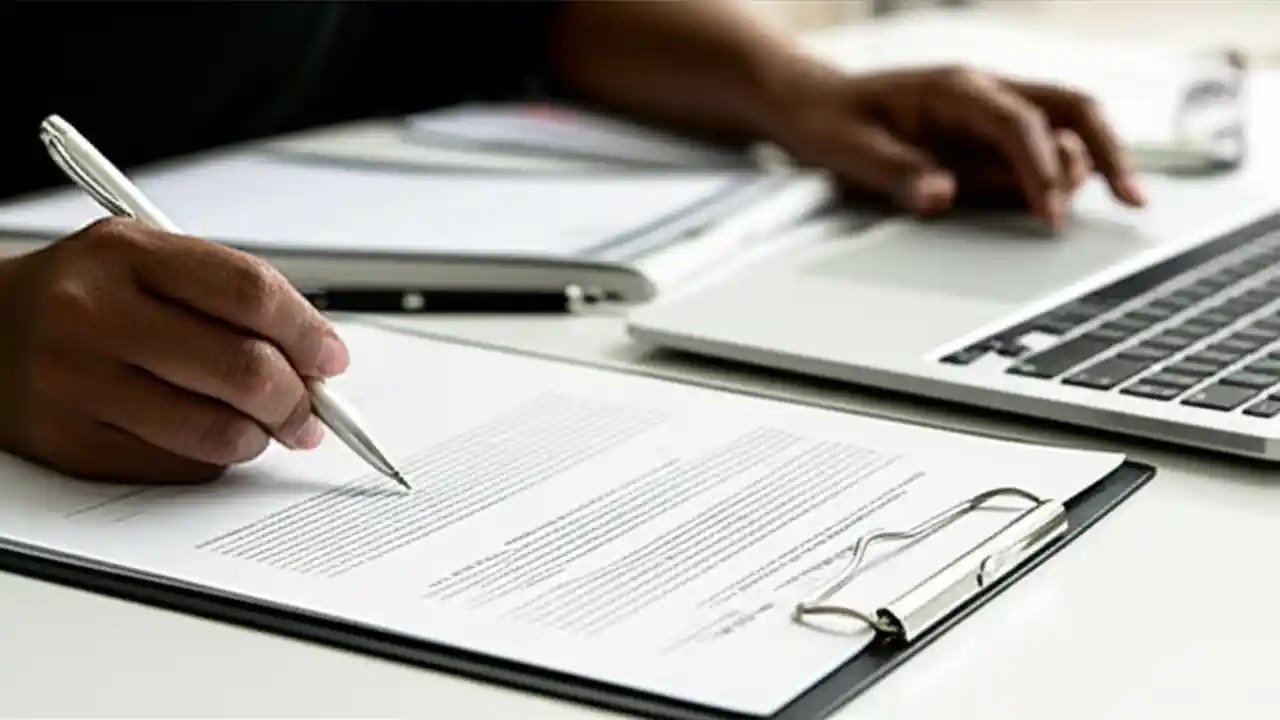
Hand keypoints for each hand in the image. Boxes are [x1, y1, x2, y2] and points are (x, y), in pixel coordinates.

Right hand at [0, 218, 347, 482]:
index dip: (307, 331)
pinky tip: (211, 437)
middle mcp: (94, 315)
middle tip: (310, 407)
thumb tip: (315, 358)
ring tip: (265, 424)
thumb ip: (228, 296)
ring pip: (218, 430)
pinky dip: (216, 457)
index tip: (330, 357)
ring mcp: (78, 384)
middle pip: (242, 368)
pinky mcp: (71, 444)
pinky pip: (181, 466)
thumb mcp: (145, 260)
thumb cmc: (83, 294)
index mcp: (125, 255)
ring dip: (262, 435)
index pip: (249, 293)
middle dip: (297, 397)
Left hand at [763, 63, 1147, 227]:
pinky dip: (1059, 176)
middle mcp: (985, 92)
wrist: (811, 104)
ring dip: (1082, 167)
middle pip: (1073, 107)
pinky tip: (1055, 206)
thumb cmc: (829, 121)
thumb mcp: (849, 151)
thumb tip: (942, 196)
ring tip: (1065, 214)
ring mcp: (992, 111)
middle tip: (1132, 200)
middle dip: (1108, 150)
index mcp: (955, 88)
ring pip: (1067, 127)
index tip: (1052, 215)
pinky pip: (1041, 150)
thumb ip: (896, 173)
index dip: (1043, 169)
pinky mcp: (990, 134)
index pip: (1020, 123)